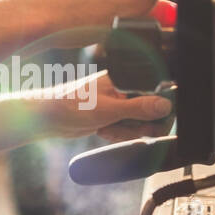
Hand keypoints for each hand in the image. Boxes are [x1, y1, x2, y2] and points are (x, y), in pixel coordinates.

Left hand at [39, 70, 173, 141]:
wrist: (49, 118)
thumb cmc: (72, 106)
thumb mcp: (109, 109)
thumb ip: (139, 108)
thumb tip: (165, 106)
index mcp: (123, 80)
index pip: (155, 96)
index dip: (156, 114)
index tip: (150, 125)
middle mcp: (122, 90)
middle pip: (149, 114)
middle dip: (137, 126)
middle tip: (121, 127)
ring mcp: (117, 104)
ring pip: (137, 125)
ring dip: (125, 132)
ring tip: (106, 128)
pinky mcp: (111, 116)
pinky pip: (125, 130)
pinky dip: (117, 134)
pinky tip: (103, 131)